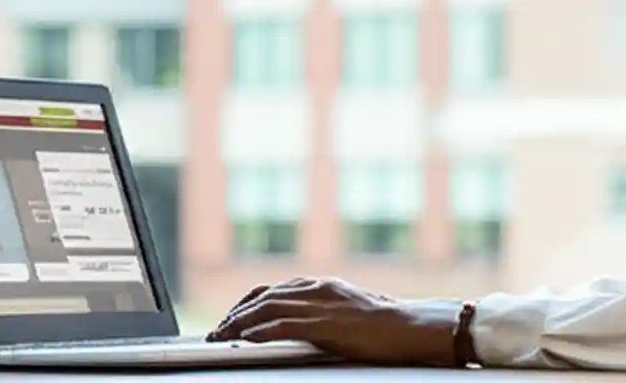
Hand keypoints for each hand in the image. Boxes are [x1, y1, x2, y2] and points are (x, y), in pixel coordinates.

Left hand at [205, 276, 461, 366]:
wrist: (407, 326)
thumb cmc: (385, 324)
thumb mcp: (350, 309)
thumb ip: (327, 310)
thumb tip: (311, 321)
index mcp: (321, 285)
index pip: (274, 290)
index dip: (249, 302)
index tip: (234, 315)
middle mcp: (315, 289)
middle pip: (263, 297)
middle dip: (237, 313)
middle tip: (218, 329)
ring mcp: (317, 305)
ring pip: (266, 309)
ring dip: (239, 323)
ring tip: (222, 336)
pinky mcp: (321, 324)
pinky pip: (280, 326)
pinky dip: (258, 332)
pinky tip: (244, 340)